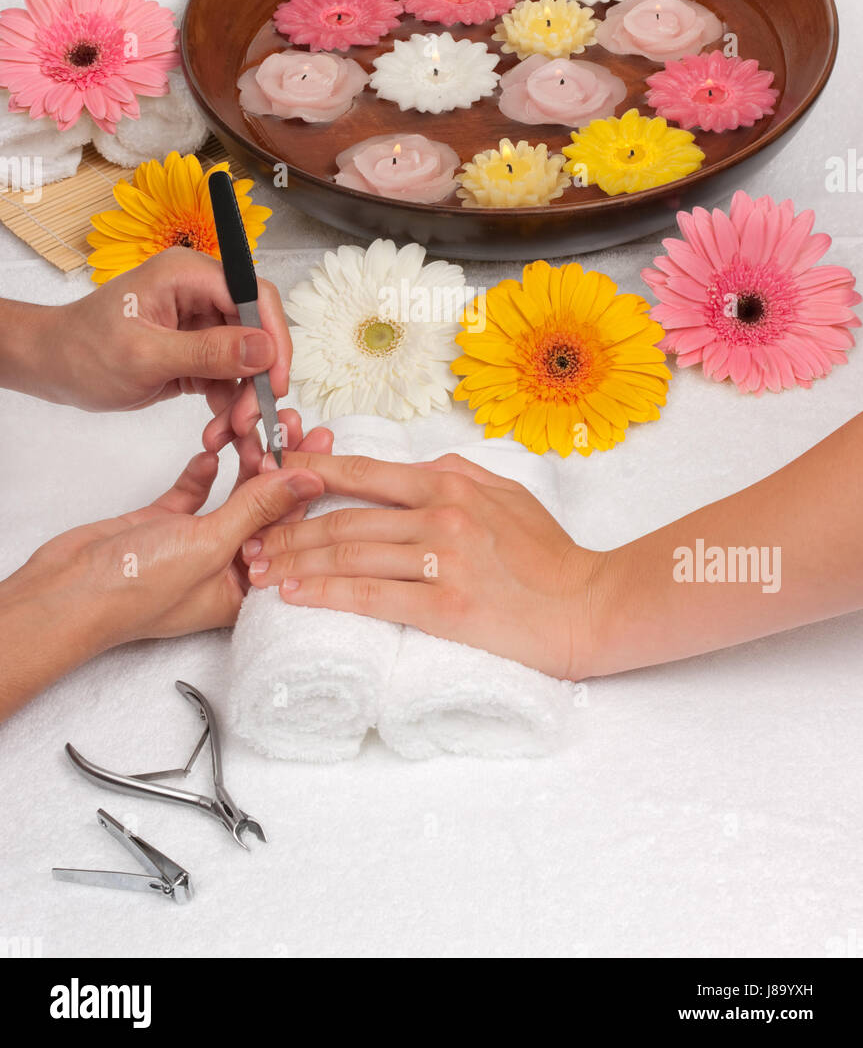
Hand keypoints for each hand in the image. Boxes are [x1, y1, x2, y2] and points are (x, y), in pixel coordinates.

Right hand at [0, 447, 326, 720]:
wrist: (66, 592)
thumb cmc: (137, 589)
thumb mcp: (210, 545)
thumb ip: (258, 508)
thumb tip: (308, 479)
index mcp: (246, 588)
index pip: (291, 530)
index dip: (308, 488)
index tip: (326, 448)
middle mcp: (225, 567)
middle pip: (266, 508)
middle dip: (282, 466)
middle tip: (299, 423)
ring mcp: (194, 544)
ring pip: (233, 495)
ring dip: (247, 461)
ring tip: (264, 425)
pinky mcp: (164, 524)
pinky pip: (195, 492)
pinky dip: (205, 469)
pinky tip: (216, 447)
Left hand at [16, 248, 290, 438]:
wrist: (53, 367)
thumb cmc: (83, 351)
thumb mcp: (145, 355)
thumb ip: (207, 352)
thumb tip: (265, 349)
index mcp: (188, 275)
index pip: (254, 296)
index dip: (274, 338)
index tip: (275, 382)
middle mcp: (200, 293)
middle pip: (256, 332)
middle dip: (256, 379)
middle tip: (246, 422)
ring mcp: (200, 323)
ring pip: (247, 361)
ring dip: (242, 400)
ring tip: (226, 433)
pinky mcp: (197, 351)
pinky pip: (229, 377)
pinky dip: (228, 405)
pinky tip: (216, 429)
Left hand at [239, 452, 604, 679]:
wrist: (590, 605)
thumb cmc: (551, 555)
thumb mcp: (507, 494)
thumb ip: (457, 477)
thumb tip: (413, 468)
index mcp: (450, 482)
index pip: (364, 472)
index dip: (309, 475)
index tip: (270, 479)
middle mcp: (441, 512)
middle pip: (343, 518)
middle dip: (286, 529)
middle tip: (250, 541)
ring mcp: (443, 558)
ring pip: (348, 553)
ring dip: (295, 562)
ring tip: (259, 572)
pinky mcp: (445, 605)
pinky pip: (370, 595)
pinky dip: (326, 593)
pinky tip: (296, 596)